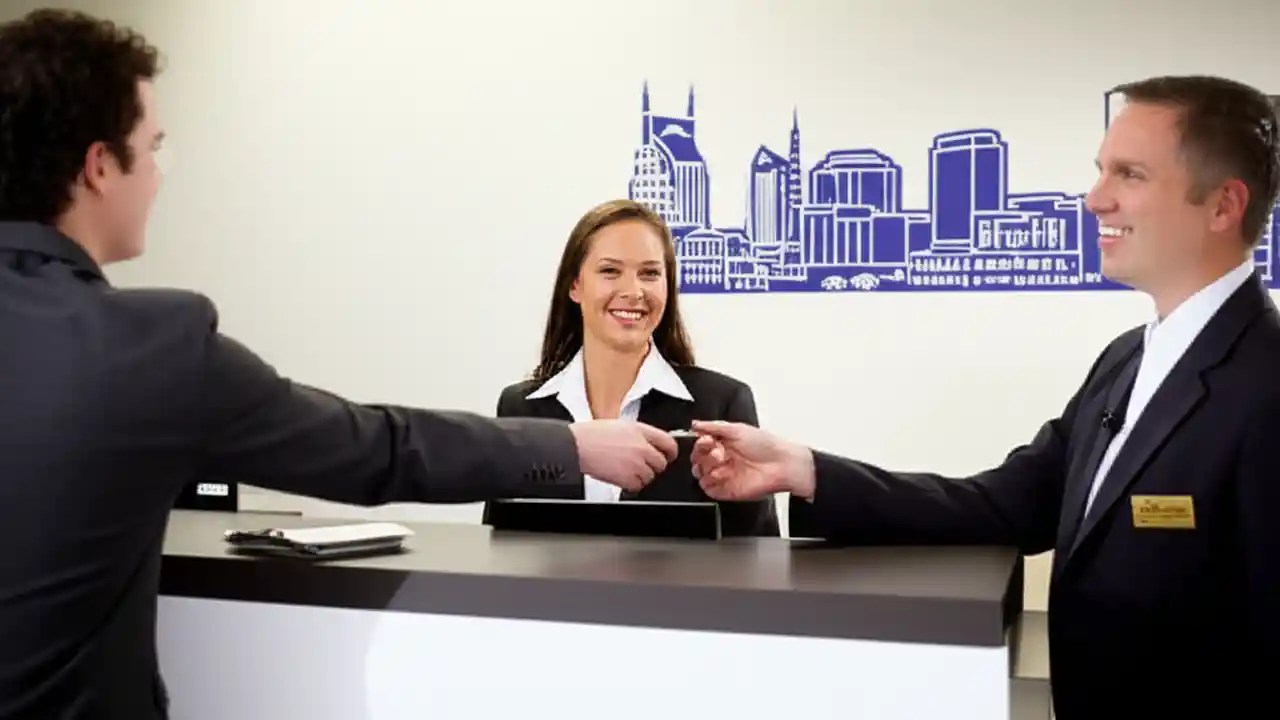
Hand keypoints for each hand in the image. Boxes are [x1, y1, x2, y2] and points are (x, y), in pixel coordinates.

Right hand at [569, 420, 677, 491]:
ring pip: (650, 476)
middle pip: (661, 463)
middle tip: (640, 466)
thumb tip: (649, 443)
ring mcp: (636, 462)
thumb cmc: (592, 435)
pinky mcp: (628, 477)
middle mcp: (641, 446)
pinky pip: (638, 486)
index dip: (670, 452)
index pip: (669, 442)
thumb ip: (638, 434)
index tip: (669, 456)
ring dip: (641, 476)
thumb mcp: (620, 426)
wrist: (577, 446)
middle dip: (653, 466)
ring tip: (625, 470)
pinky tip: (621, 477)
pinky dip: (631, 485)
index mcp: (641, 430)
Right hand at [689, 420, 815, 500]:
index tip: (707, 440)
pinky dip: (710, 481)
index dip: (700, 443)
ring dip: (706, 466)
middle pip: (697, 459)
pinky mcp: (727, 490)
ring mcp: (724, 476)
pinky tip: (722, 473)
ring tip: (722, 461)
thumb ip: (714, 426)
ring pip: (700, 473)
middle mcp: (722, 460)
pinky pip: (708, 489)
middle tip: (716, 450)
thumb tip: (695, 424)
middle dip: (702, 454)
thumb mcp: (737, 429)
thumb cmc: (766, 446)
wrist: (782, 465)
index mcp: (724, 444)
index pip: (701, 445)